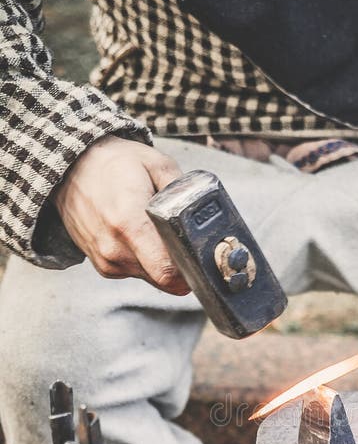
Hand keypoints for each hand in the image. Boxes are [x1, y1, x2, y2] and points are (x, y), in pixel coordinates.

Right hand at [52, 135, 189, 294]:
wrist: (70, 168)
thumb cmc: (114, 164)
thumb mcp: (156, 164)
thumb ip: (183, 192)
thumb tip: (202, 215)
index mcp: (129, 225)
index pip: (166, 273)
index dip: (189, 272)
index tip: (198, 259)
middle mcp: (115, 250)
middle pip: (163, 279)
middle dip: (178, 266)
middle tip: (181, 241)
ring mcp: (106, 261)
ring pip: (150, 277)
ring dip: (159, 261)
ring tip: (153, 232)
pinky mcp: (103, 266)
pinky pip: (135, 273)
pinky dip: (144, 260)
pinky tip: (138, 235)